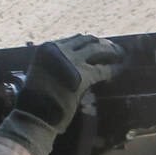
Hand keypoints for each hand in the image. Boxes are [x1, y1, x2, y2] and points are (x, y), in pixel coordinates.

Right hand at [0, 35, 124, 154]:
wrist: (35, 115)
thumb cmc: (38, 100)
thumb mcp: (43, 73)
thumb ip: (58, 64)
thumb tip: (76, 62)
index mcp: (48, 48)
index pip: (74, 40)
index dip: (89, 42)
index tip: (99, 44)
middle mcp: (59, 50)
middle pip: (88, 40)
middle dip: (103, 44)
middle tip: (114, 49)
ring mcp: (71, 61)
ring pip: (98, 49)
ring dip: (111, 51)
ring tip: (120, 56)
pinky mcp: (82, 76)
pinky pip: (103, 69)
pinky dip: (113, 69)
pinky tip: (119, 70)